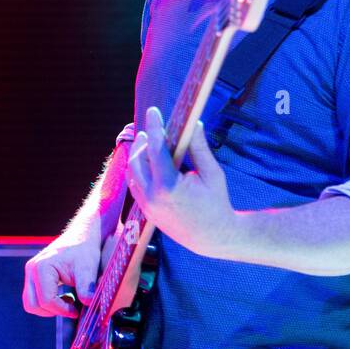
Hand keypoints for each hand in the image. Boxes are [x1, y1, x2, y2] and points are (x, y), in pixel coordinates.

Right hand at [23, 232, 100, 317]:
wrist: (82, 236)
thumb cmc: (84, 249)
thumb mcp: (88, 268)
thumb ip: (86, 287)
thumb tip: (89, 304)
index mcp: (42, 267)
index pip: (46, 299)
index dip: (61, 310)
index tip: (76, 311)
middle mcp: (31, 269)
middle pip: (33, 304)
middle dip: (52, 311)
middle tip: (70, 308)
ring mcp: (30, 273)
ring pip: (31, 303)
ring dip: (48, 308)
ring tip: (68, 301)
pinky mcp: (33, 276)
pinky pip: (34, 297)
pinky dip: (46, 303)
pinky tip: (63, 297)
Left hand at [127, 106, 241, 259]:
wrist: (212, 237)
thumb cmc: (216, 203)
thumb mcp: (212, 173)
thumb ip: (199, 148)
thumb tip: (194, 124)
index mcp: (168, 185)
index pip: (155, 148)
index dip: (155, 126)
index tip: (153, 111)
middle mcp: (152, 196)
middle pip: (138, 159)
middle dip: (143, 141)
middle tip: (152, 127)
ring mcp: (147, 206)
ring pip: (133, 174)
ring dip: (138, 156)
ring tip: (148, 142)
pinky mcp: (146, 212)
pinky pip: (135, 187)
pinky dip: (138, 172)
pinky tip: (147, 163)